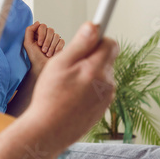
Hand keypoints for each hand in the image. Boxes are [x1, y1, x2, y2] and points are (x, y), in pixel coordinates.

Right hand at [22, 22, 117, 150]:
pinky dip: (88, 90)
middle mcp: (107, 83)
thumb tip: (94, 26)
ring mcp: (107, 98)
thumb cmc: (50, 98)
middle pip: (106, 59)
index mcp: (97, 69)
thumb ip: (79, 44)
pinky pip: (99, 91)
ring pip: (102, 75)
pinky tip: (71, 97)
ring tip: (67, 85)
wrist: (49, 132)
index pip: (110, 43)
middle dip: (90, 58)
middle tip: (69, 67)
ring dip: (89, 74)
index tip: (90, 36)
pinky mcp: (102, 109)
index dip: (98, 38)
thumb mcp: (59, 64)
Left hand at [23, 21, 63, 75]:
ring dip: (51, 46)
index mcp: (38, 34)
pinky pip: (62, 41)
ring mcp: (54, 40)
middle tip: (43, 50)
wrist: (42, 67)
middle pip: (51, 30)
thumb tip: (37, 22)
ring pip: (57, 36)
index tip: (39, 44)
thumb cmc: (34, 57)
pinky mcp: (60, 45)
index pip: (43, 26)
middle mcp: (46, 35)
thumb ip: (29, 31)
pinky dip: (57, 48)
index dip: (42, 34)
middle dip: (47, 41)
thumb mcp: (27, 43)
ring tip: (47, 54)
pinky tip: (53, 54)